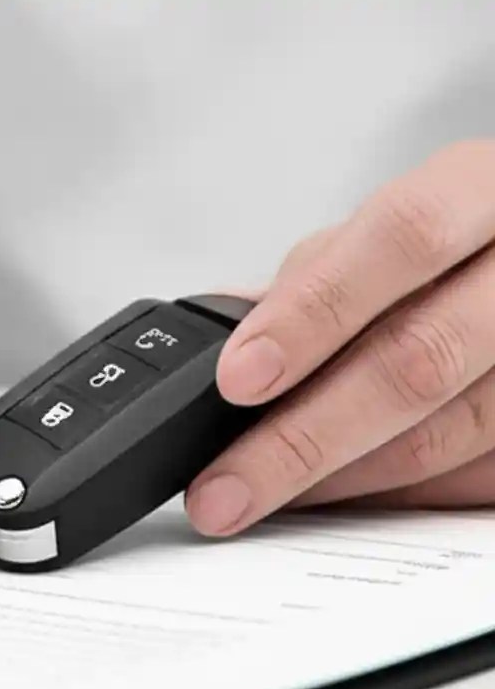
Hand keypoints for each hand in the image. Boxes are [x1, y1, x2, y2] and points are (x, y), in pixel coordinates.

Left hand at [185, 140, 494, 535]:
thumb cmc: (461, 241)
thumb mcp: (395, 224)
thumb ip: (316, 274)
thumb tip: (220, 327)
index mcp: (481, 190)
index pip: (400, 242)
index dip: (312, 314)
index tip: (238, 378)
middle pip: (421, 359)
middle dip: (303, 436)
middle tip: (223, 487)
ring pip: (450, 434)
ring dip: (340, 479)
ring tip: (257, 497)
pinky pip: (477, 478)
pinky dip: (396, 496)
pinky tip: (334, 497)